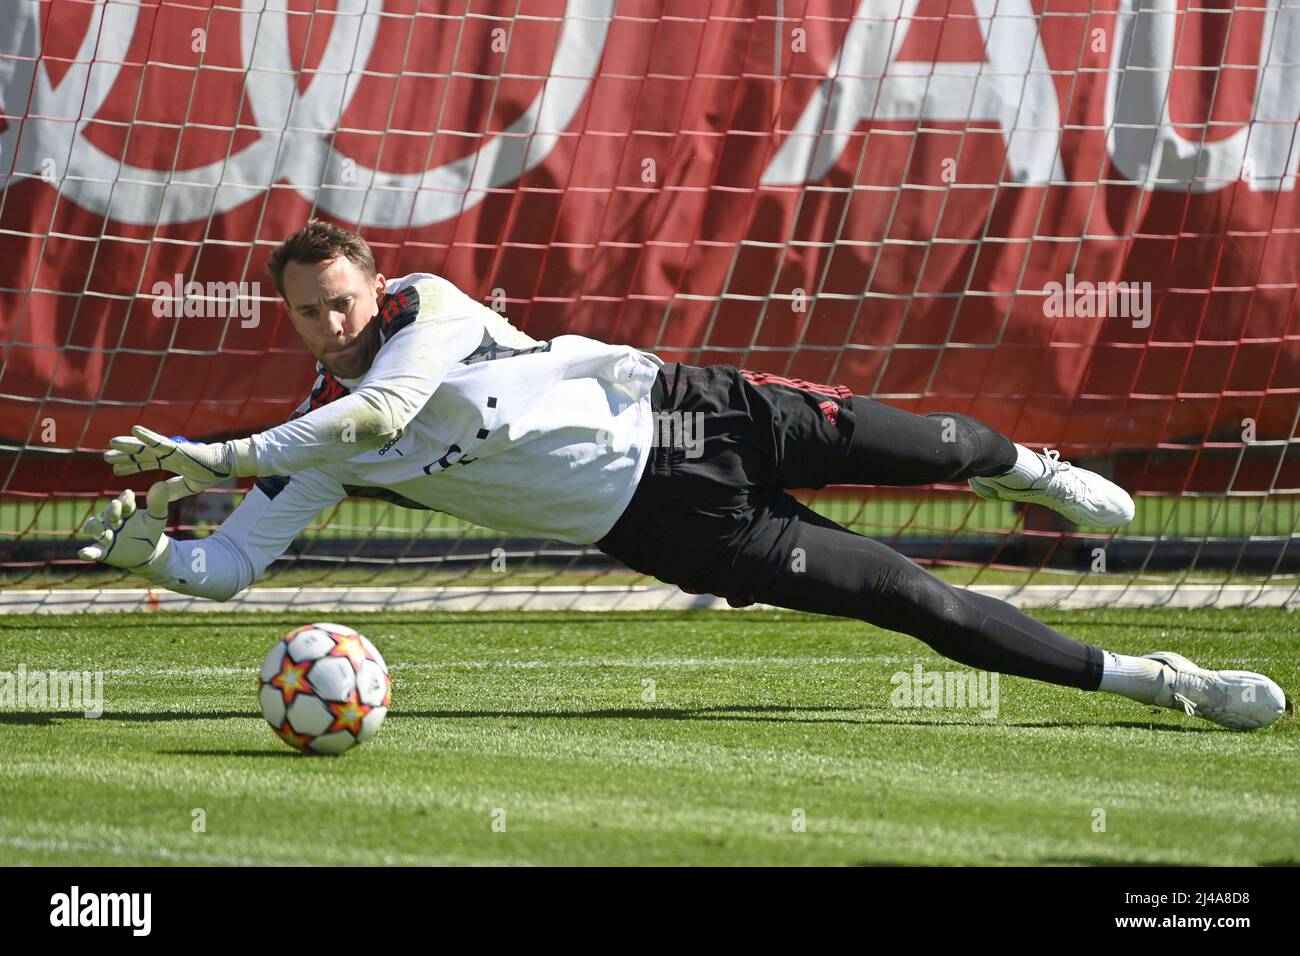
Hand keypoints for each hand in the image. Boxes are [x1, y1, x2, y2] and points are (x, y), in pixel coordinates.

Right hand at [77, 481, 173, 570]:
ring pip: (96, 529)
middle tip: (115, 504)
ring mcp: (107, 536)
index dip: (126, 499)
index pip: (124, 503)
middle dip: (112, 510)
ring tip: (92, 523)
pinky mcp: (104, 551)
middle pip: (109, 514)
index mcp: (126, 510)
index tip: (129, 494)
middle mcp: (113, 521)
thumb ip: (158, 503)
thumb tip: (162, 483)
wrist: (149, 551)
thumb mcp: (157, 518)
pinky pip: (94, 551)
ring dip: (93, 526)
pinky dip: (88, 552)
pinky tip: (83, 553)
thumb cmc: (151, 530)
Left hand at [103, 425, 254, 488]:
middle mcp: (167, 454)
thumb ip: (174, 489)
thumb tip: (158, 492)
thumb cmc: (211, 472)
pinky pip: (159, 441)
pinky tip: (134, 430)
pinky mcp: (177, 448)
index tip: (115, 469)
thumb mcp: (190, 486)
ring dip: (128, 444)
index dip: (130, 466)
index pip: (145, 464)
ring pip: (145, 447)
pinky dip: (147, 436)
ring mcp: (171, 450)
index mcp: (170, 462)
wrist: (225, 465)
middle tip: (105, 456)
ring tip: (111, 443)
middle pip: (141, 454)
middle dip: (124, 455)